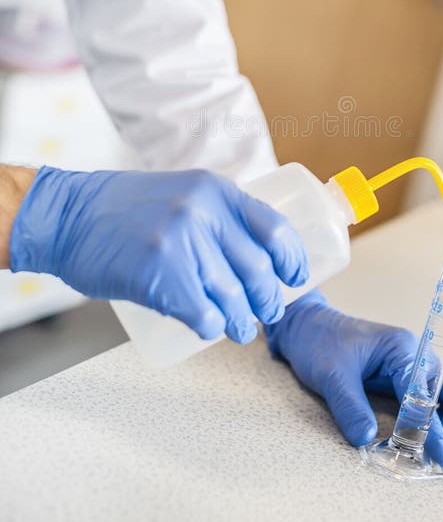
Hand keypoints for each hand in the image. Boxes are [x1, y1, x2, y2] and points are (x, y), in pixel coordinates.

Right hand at [10, 166, 307, 343]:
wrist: (68, 216)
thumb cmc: (123, 210)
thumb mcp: (181, 195)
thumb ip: (216, 217)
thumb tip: (254, 257)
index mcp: (215, 191)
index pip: (274, 227)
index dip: (292, 258)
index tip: (295, 276)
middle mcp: (204, 211)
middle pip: (257, 269)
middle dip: (269, 300)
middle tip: (267, 312)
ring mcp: (182, 241)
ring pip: (233, 297)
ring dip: (242, 323)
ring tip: (240, 330)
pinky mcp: (160, 273)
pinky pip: (203, 313)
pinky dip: (211, 328)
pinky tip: (208, 329)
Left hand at [264, 290, 442, 467]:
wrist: (306, 327)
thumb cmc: (319, 342)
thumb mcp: (330, 375)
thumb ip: (349, 406)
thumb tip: (366, 439)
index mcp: (401, 348)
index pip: (426, 389)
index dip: (433, 425)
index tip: (437, 454)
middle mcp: (414, 354)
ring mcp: (411, 365)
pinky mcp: (402, 377)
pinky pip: (431, 399)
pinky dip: (439, 421)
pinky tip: (434, 442)